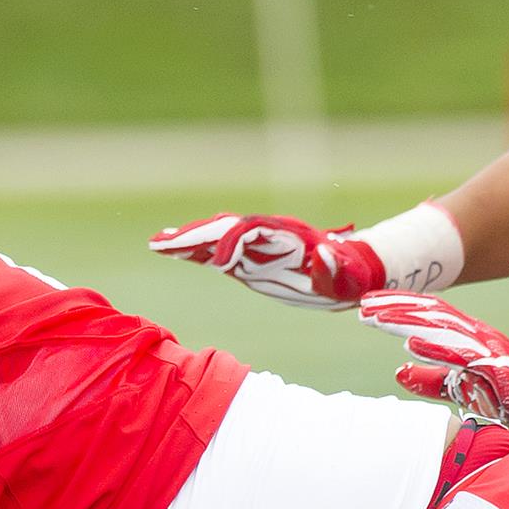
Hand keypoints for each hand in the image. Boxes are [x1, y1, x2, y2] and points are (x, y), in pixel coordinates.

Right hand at [151, 212, 382, 308]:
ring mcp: (255, 248)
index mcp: (287, 238)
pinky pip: (216, 251)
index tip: (214, 260)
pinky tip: (171, 251)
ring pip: (216, 237)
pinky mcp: (248, 260)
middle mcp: (266, 238)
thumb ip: (333, 269)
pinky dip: (193, 250)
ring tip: (158, 243)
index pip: (250, 232)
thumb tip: (322, 253)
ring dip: (187, 240)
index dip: (230, 242)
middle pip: (224, 230)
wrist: (350, 272)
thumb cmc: (350, 278)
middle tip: (162, 242)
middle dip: (195, 236)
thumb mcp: (348, 278)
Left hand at [359, 292, 508, 446]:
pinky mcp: (494, 367)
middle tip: (362, 302)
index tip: (367, 304)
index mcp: (468, 337)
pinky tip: (410, 341)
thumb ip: (430, 378)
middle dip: (395, 308)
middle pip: (429, 316)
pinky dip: (435, 347)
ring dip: (406, 322)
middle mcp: (475, 337)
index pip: (428, 316)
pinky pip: (461, 356)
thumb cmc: (508, 395)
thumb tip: (398, 371)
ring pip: (439, 330)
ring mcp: (485, 349)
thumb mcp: (459, 386)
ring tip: (375, 317)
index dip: (398, 307)